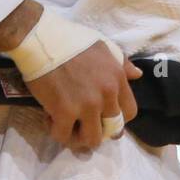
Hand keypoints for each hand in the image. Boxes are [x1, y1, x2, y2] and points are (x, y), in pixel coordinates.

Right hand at [27, 42, 141, 152]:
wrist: (43, 39)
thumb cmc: (72, 40)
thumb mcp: (104, 46)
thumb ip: (122, 63)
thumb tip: (137, 75)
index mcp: (117, 78)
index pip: (130, 112)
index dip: (117, 118)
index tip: (104, 116)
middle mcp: (107, 94)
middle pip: (113, 130)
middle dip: (99, 130)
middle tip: (84, 125)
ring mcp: (87, 105)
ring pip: (91, 140)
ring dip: (79, 137)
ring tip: (68, 125)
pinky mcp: (64, 112)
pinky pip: (64, 136)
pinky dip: (57, 132)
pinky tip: (50, 119)